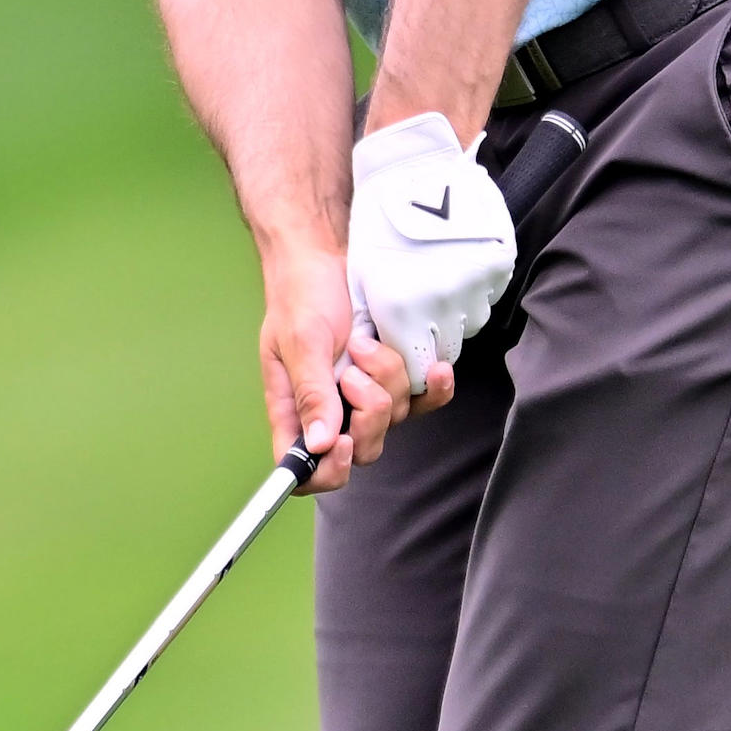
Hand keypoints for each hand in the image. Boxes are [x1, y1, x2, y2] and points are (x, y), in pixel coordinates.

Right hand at [259, 245, 417, 493]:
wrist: (326, 257)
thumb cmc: (300, 296)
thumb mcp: (299, 342)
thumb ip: (310, 393)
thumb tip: (319, 445)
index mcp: (294, 412)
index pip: (304, 471)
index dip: (326, 473)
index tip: (343, 443)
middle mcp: (331, 412)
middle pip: (361, 450)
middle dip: (368, 414)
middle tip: (352, 373)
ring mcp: (367, 396)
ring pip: (394, 420)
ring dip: (387, 380)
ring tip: (364, 343)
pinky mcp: (396, 378)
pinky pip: (426, 401)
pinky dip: (433, 387)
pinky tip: (435, 368)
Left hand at [345, 111, 515, 396]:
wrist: (417, 169)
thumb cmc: (380, 221)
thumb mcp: (364, 275)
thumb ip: (376, 322)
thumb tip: (383, 355)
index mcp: (403, 309)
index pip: (416, 370)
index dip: (410, 364)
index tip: (407, 352)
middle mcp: (443, 303)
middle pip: (445, 352)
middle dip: (431, 342)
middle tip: (420, 317)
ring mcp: (475, 285)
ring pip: (469, 323)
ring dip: (454, 315)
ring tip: (437, 283)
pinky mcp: (497, 267)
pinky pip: (488, 295)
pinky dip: (473, 289)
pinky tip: (455, 265)